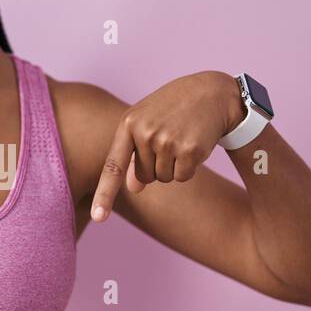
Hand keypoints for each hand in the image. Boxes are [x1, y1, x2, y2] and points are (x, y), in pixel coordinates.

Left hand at [91, 70, 243, 221]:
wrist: (212, 93)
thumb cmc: (174, 108)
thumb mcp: (148, 123)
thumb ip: (135, 153)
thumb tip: (132, 189)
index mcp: (129, 123)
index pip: (113, 165)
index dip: (104, 194)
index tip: (98, 217)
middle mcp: (146, 132)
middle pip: (144, 176)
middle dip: (156, 165)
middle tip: (169, 138)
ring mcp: (168, 141)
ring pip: (164, 179)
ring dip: (174, 166)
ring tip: (181, 138)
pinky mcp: (190, 150)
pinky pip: (182, 177)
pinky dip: (189, 167)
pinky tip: (194, 144)